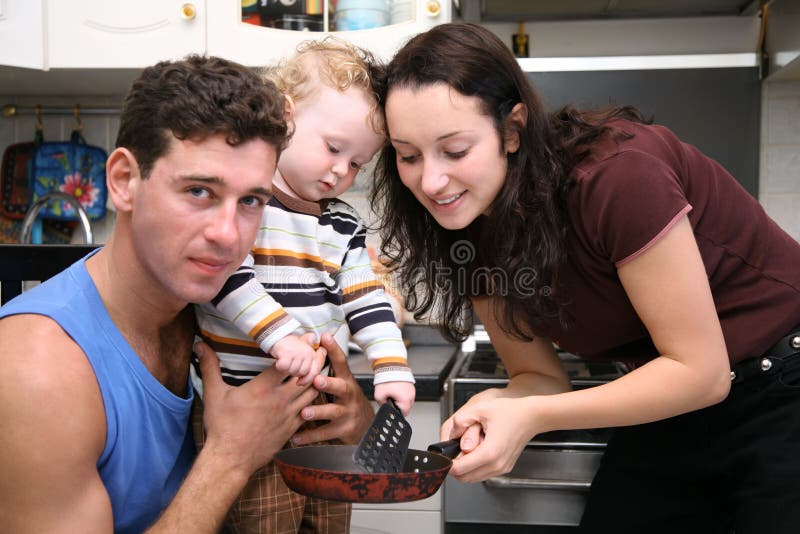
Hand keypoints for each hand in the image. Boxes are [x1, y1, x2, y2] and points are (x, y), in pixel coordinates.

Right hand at [195, 341, 318, 476]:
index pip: (288, 362)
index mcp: (263, 387)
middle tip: (321, 349)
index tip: (306, 338)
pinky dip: (314, 400)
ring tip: (322, 367)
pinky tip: (316, 394)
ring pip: (312, 393)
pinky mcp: (291, 429)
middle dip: (315, 360)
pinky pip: (309, 411)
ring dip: (317, 379)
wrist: (230, 460)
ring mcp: (288, 415)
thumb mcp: (213, 394)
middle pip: (306, 375)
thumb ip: (210, 367)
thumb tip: (199, 345)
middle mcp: (280, 399)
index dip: (299, 348)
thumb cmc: (221, 426)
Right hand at [270, 333, 325, 385]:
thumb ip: (310, 364)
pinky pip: (284, 367)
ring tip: (286, 363)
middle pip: (302, 372)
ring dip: (287, 370)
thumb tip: (313, 375)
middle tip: (290, 366)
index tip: (299, 383)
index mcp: (313, 354)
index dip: (307, 380)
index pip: (314, 372)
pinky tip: (279, 362)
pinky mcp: (287, 353)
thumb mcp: (303, 354)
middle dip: (295, 373)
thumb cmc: (291, 347)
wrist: (278, 334)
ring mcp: (297, 352)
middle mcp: (307, 352)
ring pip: (293, 371)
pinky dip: (280, 366)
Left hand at [291, 333, 374, 445]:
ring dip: (318, 412)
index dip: (333, 349)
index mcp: (346, 380)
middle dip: (329, 383)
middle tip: (316, 380)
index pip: (341, 362)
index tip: (325, 337)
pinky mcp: (344, 430)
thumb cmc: (347, 400)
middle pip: (340, 387)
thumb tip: (312, 345)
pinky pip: (325, 433)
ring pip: (333, 412)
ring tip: (304, 413)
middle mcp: (348, 395)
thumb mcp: (342, 383)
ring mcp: (347, 413)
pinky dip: (310, 436)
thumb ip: (329, 368)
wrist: (366, 427)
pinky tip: (296, 438)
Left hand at [374, 381, 415, 415]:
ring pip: (407, 400)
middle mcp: (411, 395)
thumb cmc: (387, 379)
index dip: (397, 413)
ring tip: (393, 393)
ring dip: (401, 399)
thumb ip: (382, 404)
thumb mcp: (379, 395)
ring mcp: (412, 389)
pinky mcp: (411, 385)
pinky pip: (407, 393)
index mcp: (406, 400)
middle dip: (399, 406)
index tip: (392, 409)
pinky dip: (402, 393)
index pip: (404, 413)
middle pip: (407, 407)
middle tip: (391, 400)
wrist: (390, 365)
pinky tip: (395, 389)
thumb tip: (384, 407)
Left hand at [441, 394, 536, 482]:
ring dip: (465, 468)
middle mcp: (497, 464)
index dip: (448, 464)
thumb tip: (452, 432)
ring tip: (464, 450)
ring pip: (474, 478)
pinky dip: (475, 467)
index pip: (460, 469)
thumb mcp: (481, 409)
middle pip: (465, 478)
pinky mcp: (504, 467)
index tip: (444, 456)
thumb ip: (462, 420)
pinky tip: (475, 452)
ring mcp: (502, 468)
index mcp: (490, 452)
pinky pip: (483, 474)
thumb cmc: (511, 412)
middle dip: (455, 467)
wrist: (532, 416)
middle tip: (452, 451)